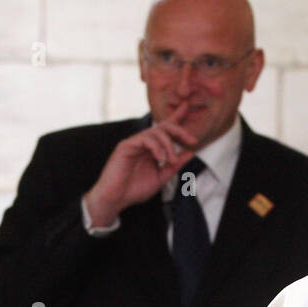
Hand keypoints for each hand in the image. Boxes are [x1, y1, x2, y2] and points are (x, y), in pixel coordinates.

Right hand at [83, 102, 197, 227]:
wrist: (115, 200)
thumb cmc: (133, 190)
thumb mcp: (160, 177)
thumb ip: (174, 165)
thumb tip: (190, 153)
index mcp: (151, 149)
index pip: (165, 130)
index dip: (177, 117)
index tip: (188, 107)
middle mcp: (143, 142)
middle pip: (164, 126)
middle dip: (180, 131)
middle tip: (193, 140)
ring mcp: (134, 143)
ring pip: (156, 132)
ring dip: (169, 145)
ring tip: (172, 160)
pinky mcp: (126, 146)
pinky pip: (145, 139)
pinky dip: (157, 148)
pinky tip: (161, 160)